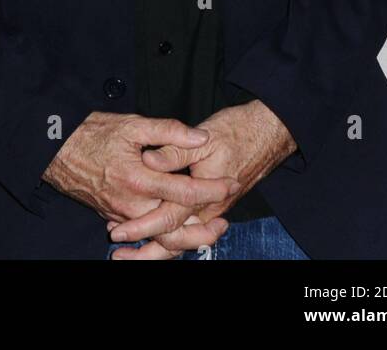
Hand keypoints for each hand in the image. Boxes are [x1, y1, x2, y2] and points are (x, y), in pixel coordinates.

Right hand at [42, 111, 240, 257]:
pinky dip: (163, 235)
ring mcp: (122, 215)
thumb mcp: (132, 124)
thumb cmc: (92, 134)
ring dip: (185, 238)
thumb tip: (200, 138)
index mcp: (140, 179)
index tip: (231, 184)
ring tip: (207, 232)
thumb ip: (169, 131)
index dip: (211, 190)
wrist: (56, 151)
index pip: (185, 192)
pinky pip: (143, 232)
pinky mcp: (114, 217)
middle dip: (203, 230)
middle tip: (225, 223)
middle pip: (174, 228)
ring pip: (159, 236)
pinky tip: (177, 229)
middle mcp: (132, 204)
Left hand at [106, 100, 296, 254]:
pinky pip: (189, 229)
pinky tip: (152, 234)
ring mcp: (212, 210)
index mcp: (203, 194)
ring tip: (130, 254)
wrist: (268, 132)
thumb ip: (174, 150)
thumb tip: (148, 160)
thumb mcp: (205, 138)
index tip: (118, 232)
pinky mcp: (213, 206)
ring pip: (182, 240)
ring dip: (156, 249)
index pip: (168, 219)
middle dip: (146, 252)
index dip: (142, 227)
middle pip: (175, 241)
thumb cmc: (236, 131)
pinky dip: (169, 236)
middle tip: (119, 255)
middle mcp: (209, 209)